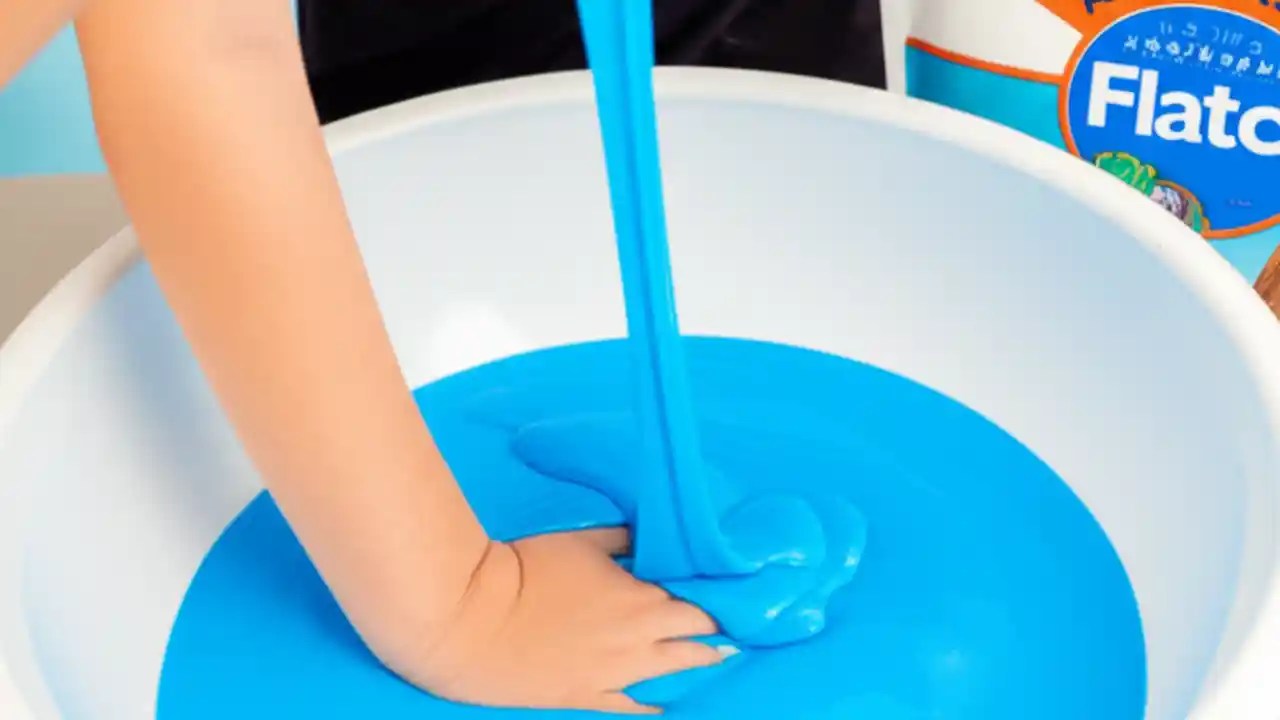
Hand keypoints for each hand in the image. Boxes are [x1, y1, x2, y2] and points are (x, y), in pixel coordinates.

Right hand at [377, 528, 727, 713]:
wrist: (476, 620)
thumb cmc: (527, 570)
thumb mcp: (582, 540)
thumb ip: (624, 539)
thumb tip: (652, 535)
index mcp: (641, 601)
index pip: (700, 607)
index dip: (721, 604)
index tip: (736, 598)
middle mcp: (637, 644)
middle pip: (695, 645)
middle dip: (717, 637)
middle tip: (736, 632)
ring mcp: (613, 677)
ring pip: (670, 677)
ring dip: (696, 666)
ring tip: (717, 660)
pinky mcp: (586, 697)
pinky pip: (632, 708)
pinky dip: (654, 704)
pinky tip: (668, 704)